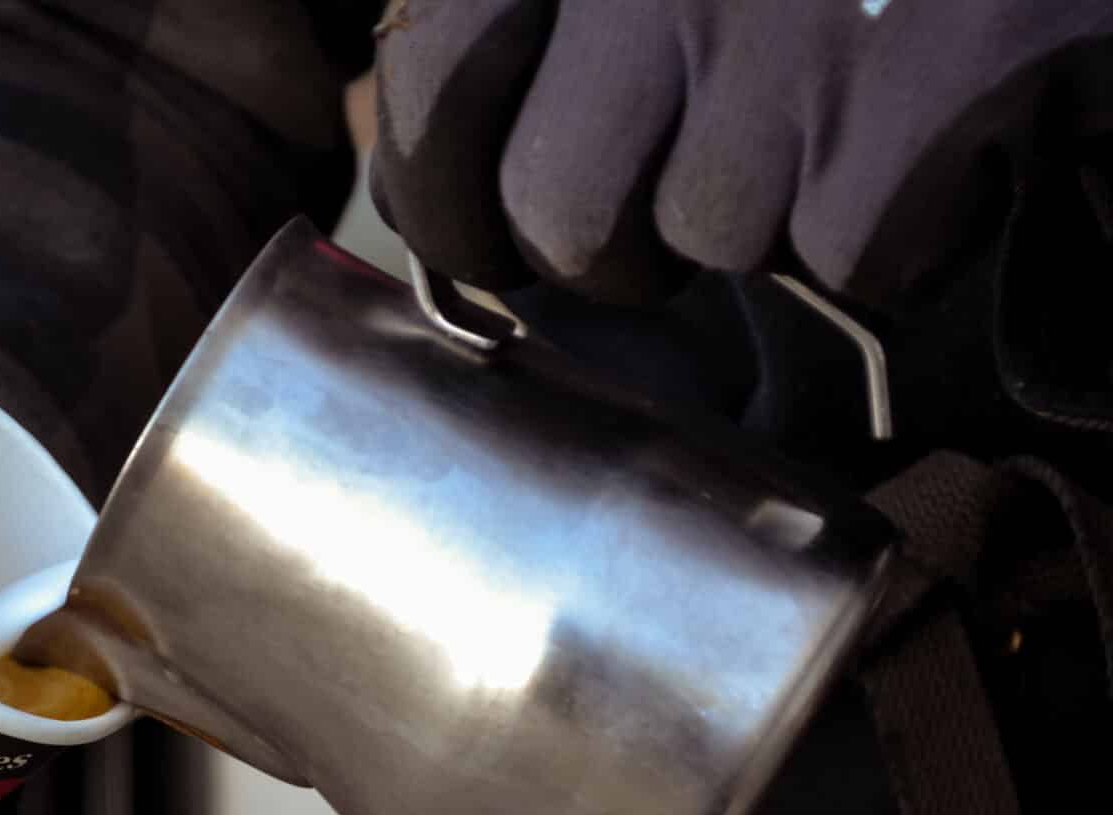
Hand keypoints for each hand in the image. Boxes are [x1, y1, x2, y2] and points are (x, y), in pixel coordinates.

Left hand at [372, 0, 1111, 306]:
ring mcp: (789, 13)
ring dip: (772, 221)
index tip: (488, 229)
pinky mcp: (930, 72)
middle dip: (617, 248)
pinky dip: (898, 233)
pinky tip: (928, 145)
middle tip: (686, 195)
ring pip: (709, 234)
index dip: (450, 199)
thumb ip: (526, 42)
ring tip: (833, 122)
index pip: (429, 94)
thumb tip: (424, 193)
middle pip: (559, 212)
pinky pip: (850, 249)